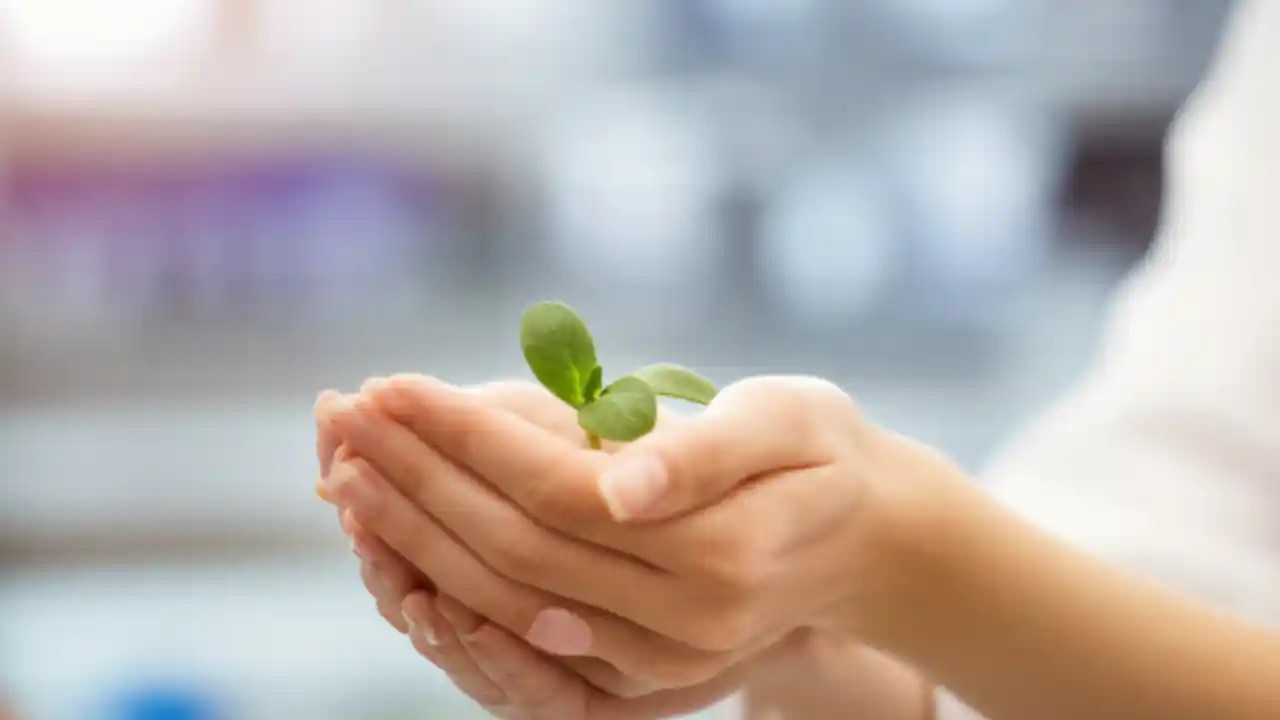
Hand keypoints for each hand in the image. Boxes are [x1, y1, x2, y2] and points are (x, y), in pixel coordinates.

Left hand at [324, 374, 945, 688]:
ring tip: (347, 474)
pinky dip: (453, 586)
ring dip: (415, 537)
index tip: (391, 386)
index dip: (463, 438)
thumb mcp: (789, 423)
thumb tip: (617, 487)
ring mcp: (661, 661)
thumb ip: (705, 453)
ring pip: (505, 604)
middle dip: (417, 482)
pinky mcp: (640, 674)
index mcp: (721, 550)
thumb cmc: (823, 454)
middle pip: (513, 552)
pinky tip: (401, 541)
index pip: (554, 491)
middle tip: (341, 419)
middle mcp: (684, 622)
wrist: (864, 538)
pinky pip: (524, 637)